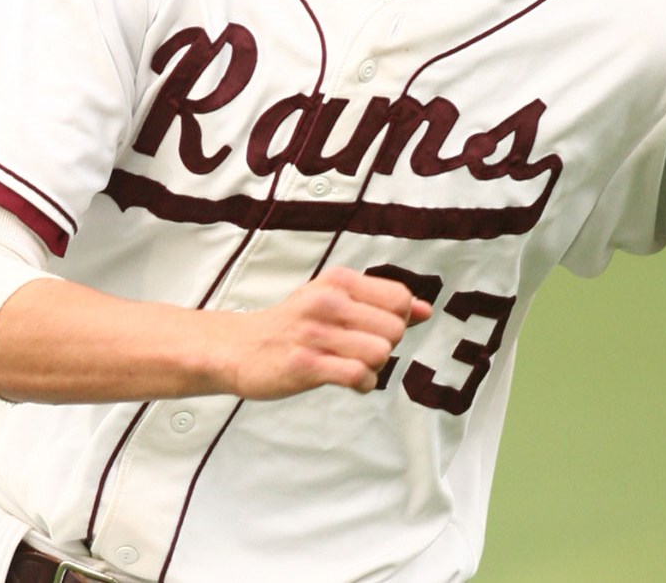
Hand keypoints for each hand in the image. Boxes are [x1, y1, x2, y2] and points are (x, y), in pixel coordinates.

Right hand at [220, 267, 432, 399]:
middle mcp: (327, 301)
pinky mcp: (305, 365)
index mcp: (338, 281)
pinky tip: (348, 380)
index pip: (400, 298)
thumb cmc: (293, 324)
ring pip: (380, 353)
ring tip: (351, 365)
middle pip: (395, 328)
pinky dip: (362, 384)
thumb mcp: (335, 300)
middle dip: (385, 345)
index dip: (397, 318)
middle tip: (358, 349)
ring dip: (372, 367)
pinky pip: (358, 376)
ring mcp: (315, 333)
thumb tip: (426, 310)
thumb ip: (382, 304)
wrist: (238, 347)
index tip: (373, 328)